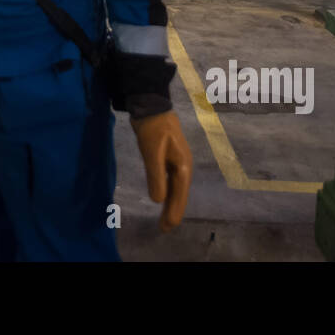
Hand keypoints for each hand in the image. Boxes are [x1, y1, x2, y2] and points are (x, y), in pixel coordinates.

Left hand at [131, 111, 191, 230]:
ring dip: (170, 204)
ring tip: (164, 220)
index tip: (168, 226)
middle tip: (164, 229)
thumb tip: (158, 200)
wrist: (152, 106)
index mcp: (182, 165)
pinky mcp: (169, 158)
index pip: (179, 193)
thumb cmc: (153, 128)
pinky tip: (162, 199)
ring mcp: (176, 162)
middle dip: (173, 211)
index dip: (174, 211)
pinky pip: (169, 181)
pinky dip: (166, 192)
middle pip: (179, 193)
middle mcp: (183, 166)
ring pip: (175, 188)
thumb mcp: (152, 151)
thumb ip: (156, 175)